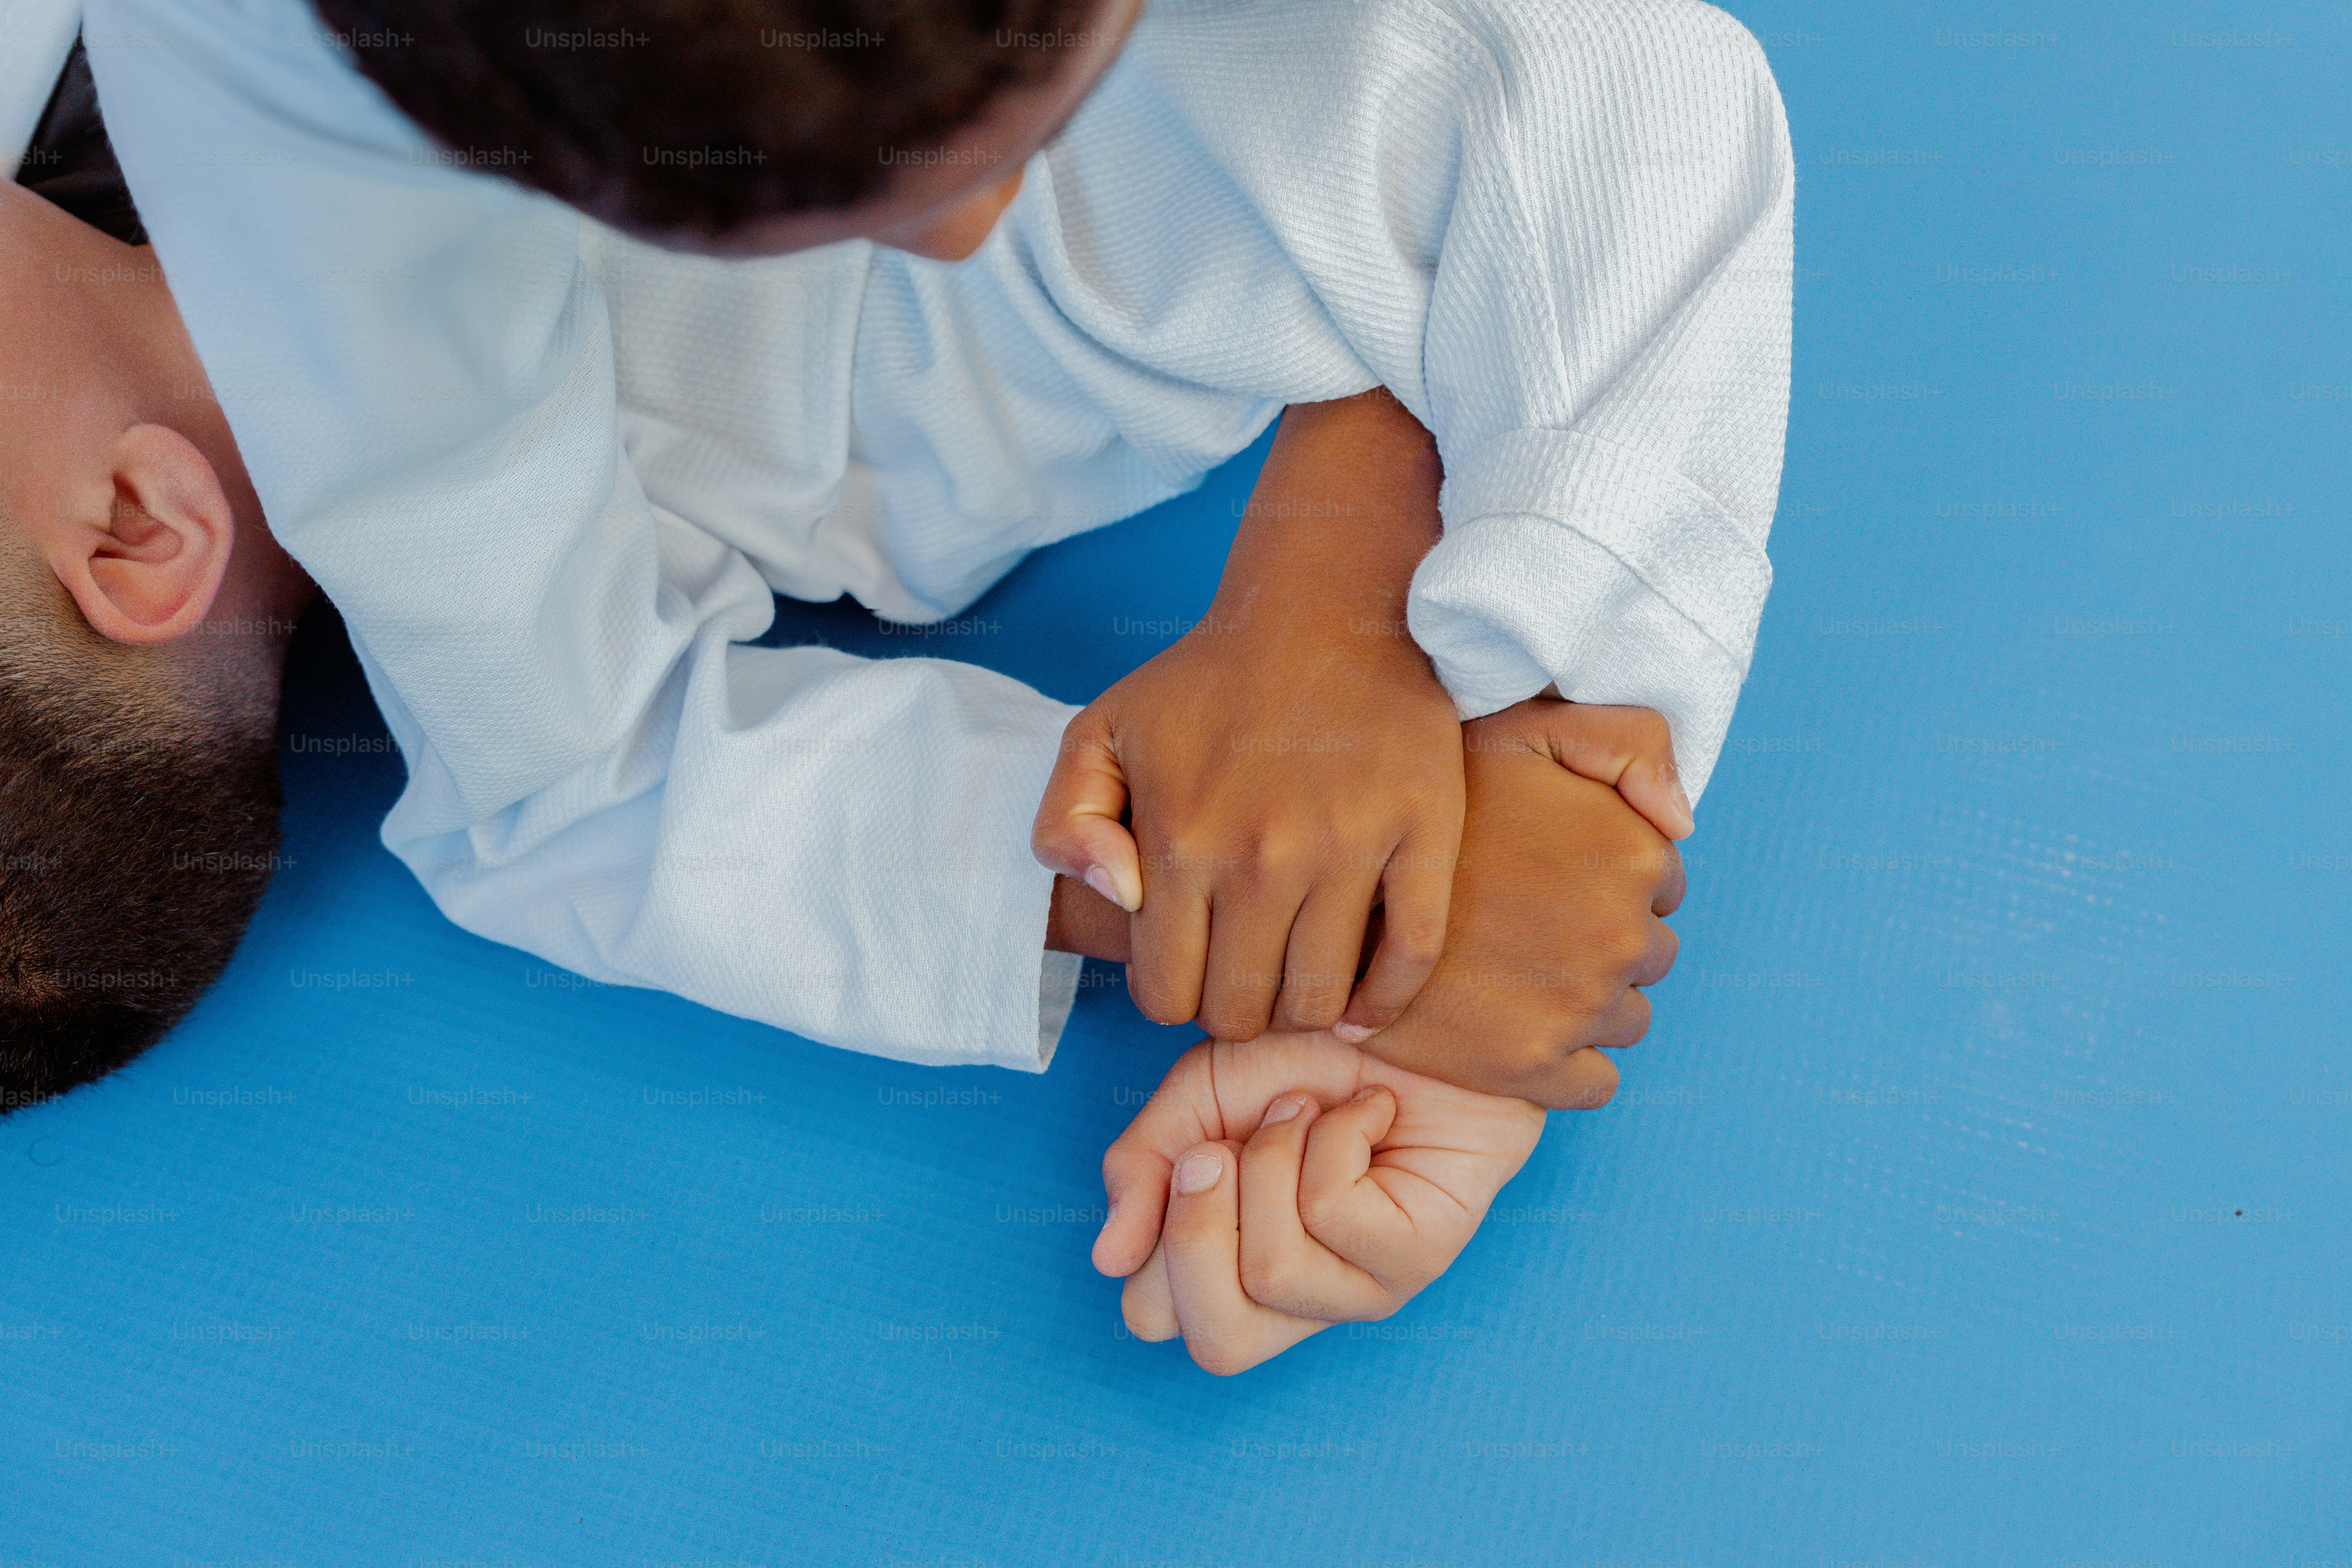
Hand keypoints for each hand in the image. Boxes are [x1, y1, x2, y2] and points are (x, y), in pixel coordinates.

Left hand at [1032, 392, 1464, 1041]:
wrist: (1326, 611)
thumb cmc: (1207, 684)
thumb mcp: (1099, 735)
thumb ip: (1065, 825)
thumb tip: (1117, 898)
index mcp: (1180, 841)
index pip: (1164, 994)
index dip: (1171, 991)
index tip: (1189, 961)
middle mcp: (1263, 857)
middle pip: (1241, 1012)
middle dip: (1234, 1005)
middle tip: (1244, 967)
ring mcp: (1348, 850)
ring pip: (1320, 1001)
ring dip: (1304, 1006)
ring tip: (1298, 972)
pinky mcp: (1423, 835)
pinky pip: (1410, 957)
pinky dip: (1385, 997)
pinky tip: (1364, 996)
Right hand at [1095, 1034, 1544, 1375]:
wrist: (1408, 1006)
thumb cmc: (1308, 1051)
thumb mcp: (1197, 1094)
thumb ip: (1139, 1167)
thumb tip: (1107, 1257)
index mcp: (1234, 1268)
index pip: (1155, 1317)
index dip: (1149, 1238)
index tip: (1190, 1152)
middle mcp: (1299, 1299)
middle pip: (1217, 1343)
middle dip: (1198, 1230)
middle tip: (1223, 1148)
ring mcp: (1362, 1290)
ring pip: (1270, 1268)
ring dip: (1271, 1159)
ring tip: (1307, 1112)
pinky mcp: (1417, 1260)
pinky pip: (1330, 1213)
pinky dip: (1331, 1140)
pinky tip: (1365, 1115)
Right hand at [1347, 697, 1687, 1108]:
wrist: (1336, 878)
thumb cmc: (1436, 793)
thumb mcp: (1534, 726)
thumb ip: (1626, 742)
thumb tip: (1681, 821)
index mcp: (1633, 854)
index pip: (1665, 884)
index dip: (1612, 879)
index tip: (1558, 877)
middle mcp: (1619, 935)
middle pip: (1650, 956)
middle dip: (1603, 941)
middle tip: (1534, 925)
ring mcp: (1576, 1007)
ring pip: (1627, 1020)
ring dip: (1589, 1003)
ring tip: (1521, 973)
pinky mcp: (1531, 1066)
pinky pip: (1597, 1083)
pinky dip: (1572, 1064)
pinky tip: (1522, 1027)